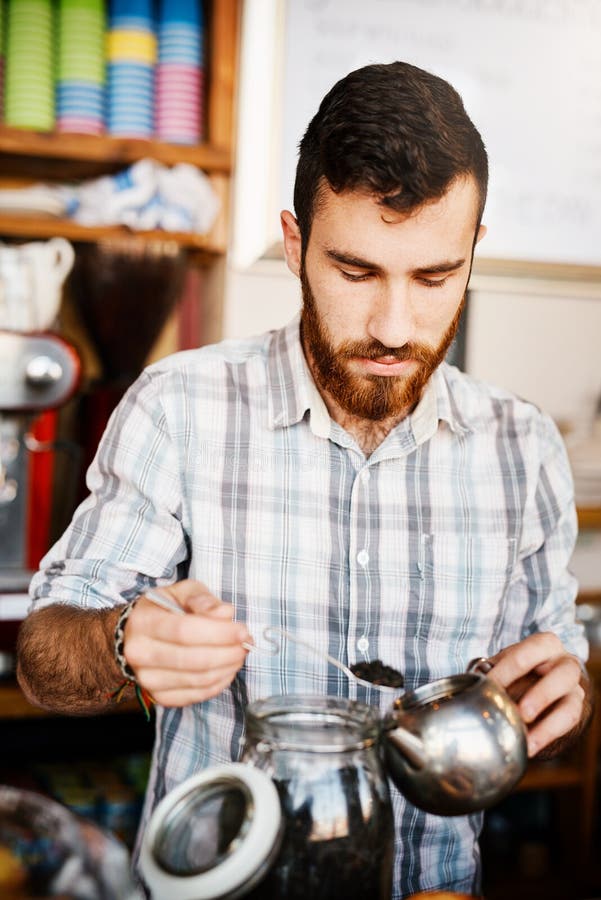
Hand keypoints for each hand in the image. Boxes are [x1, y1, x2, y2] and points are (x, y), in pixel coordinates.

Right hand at [123, 579, 250, 706]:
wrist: (134, 636)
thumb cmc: (163, 610)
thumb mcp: (181, 592)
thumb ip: (203, 599)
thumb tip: (225, 614)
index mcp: (144, 622)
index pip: (184, 631)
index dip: (218, 633)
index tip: (242, 631)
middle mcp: (140, 653)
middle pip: (192, 659)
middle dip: (227, 653)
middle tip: (246, 644)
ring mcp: (147, 679)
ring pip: (197, 680)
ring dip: (227, 668)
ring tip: (239, 654)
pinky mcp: (158, 696)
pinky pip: (195, 695)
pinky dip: (218, 684)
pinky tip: (227, 669)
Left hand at [486, 632, 586, 757]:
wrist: (548, 681)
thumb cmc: (522, 668)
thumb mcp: (508, 661)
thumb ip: (493, 668)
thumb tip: (471, 682)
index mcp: (546, 645)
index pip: (529, 652)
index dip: (508, 670)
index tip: (488, 686)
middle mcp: (566, 663)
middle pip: (563, 673)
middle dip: (541, 693)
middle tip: (519, 711)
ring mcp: (575, 687)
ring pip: (571, 703)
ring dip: (548, 720)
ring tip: (525, 731)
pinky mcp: (576, 708)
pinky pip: (568, 723)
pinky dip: (547, 735)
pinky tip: (529, 746)